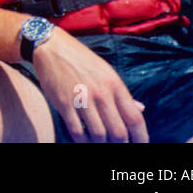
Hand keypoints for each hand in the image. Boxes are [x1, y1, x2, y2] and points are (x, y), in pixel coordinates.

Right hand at [30, 30, 147, 141]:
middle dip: (121, 144)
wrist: (51, 46)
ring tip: (100, 143)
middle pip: (118, 132)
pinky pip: (76, 131)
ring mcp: (81, 98)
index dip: (141, 138)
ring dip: (100, 144)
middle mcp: (101, 93)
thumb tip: (140, 109)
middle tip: (118, 146)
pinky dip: (82, 141)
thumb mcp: (106, 72)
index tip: (141, 145)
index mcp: (115, 85)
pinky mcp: (63, 102)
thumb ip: (121, 92)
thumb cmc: (81, 59)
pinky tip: (84, 140)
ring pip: (98, 135)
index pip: (135, 119)